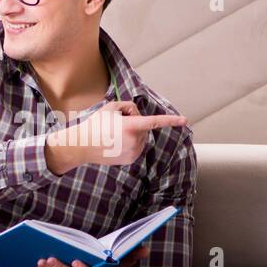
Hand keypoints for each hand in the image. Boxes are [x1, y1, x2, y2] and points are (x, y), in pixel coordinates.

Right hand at [47, 102, 185, 172]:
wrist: (82, 145)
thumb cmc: (96, 124)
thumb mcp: (111, 107)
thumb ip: (130, 106)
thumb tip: (139, 115)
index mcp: (131, 126)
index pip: (155, 122)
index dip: (171, 120)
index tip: (184, 120)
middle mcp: (135, 140)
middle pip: (144, 127)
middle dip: (136, 122)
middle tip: (117, 123)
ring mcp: (133, 152)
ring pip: (142, 137)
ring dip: (133, 133)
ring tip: (114, 134)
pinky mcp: (131, 159)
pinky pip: (137, 146)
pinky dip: (131, 142)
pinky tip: (116, 143)